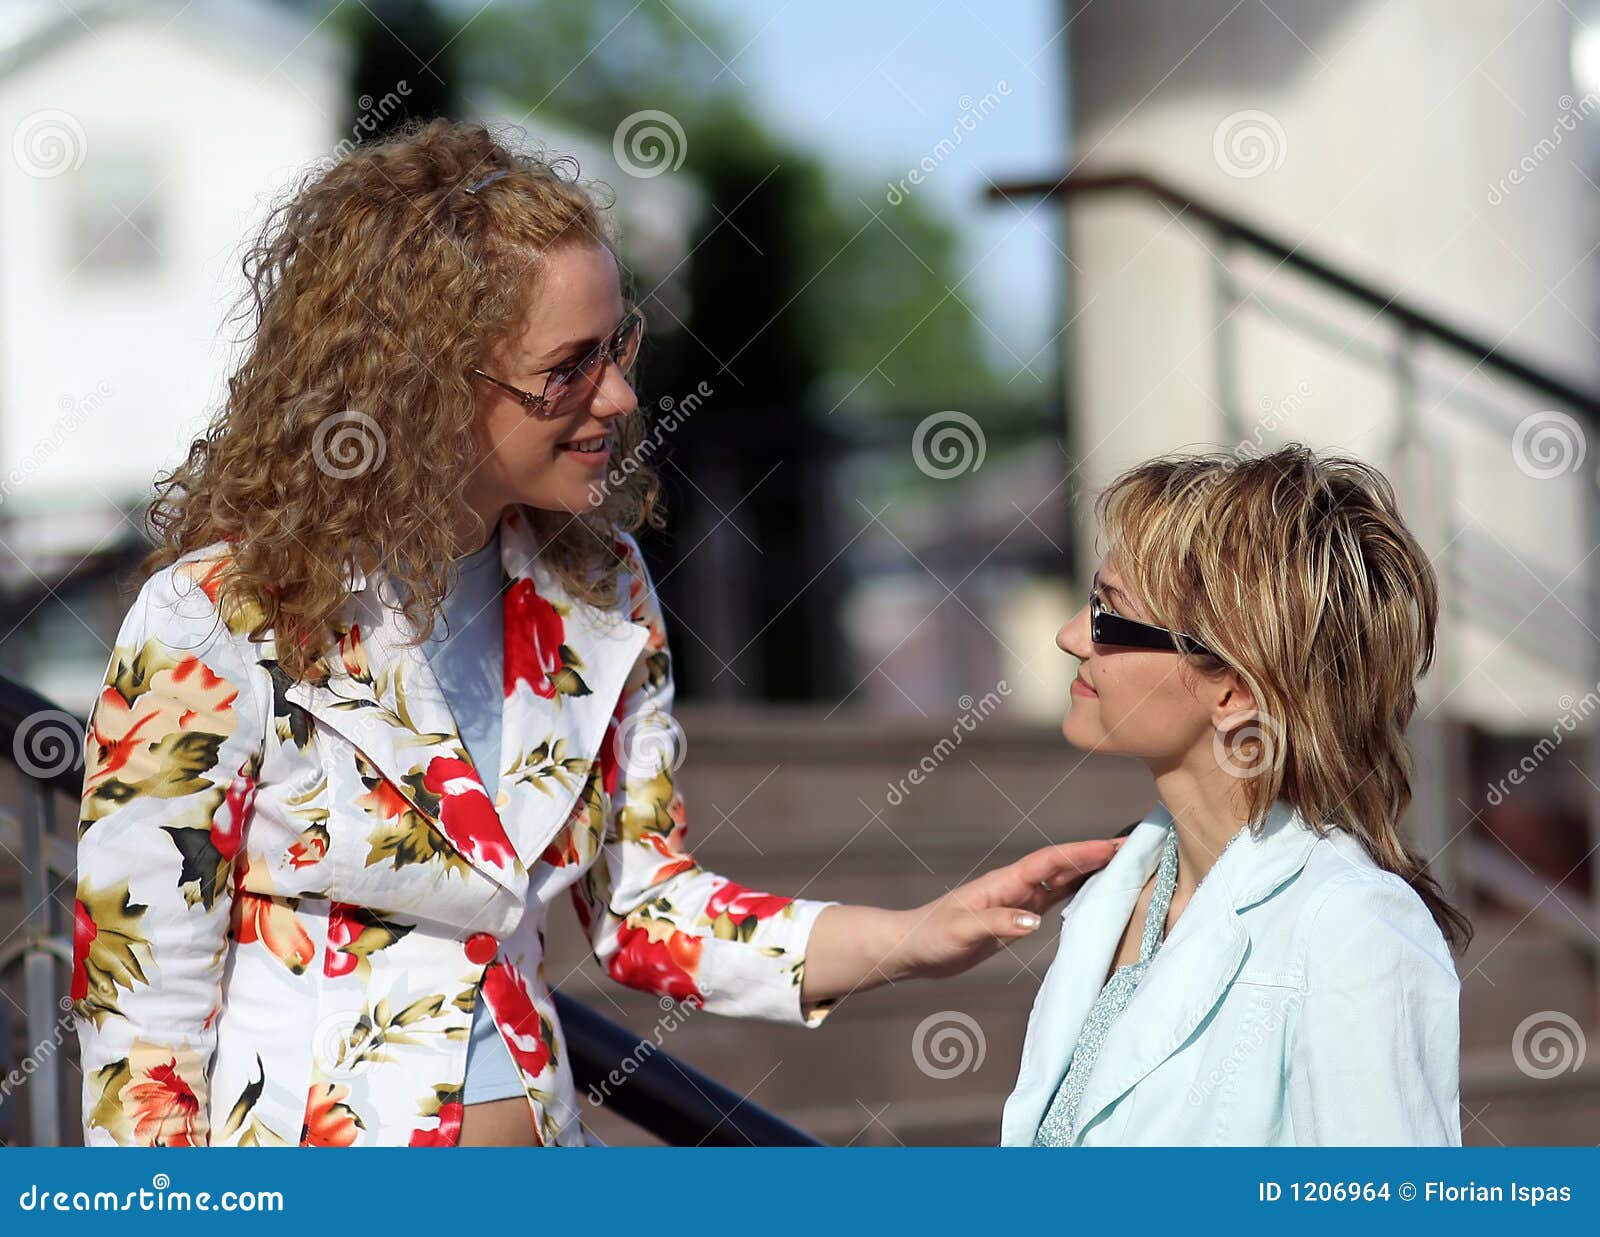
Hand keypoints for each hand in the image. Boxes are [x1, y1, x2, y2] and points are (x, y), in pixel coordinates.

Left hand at [888, 837, 1124, 980]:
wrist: (914, 947)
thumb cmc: (932, 936)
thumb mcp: (962, 931)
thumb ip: (997, 923)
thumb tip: (1036, 920)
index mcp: (1004, 883)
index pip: (1050, 862)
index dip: (1082, 852)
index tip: (1114, 845)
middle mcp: (1015, 886)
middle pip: (1063, 865)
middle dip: (1097, 854)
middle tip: (1135, 846)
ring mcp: (1018, 900)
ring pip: (1063, 880)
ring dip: (1092, 870)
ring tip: (1127, 864)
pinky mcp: (1017, 916)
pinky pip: (1055, 900)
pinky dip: (1078, 892)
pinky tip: (1097, 893)